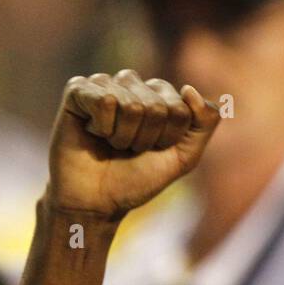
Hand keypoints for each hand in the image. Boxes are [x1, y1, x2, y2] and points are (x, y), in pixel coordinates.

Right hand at [47, 69, 220, 218]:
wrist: (97, 201)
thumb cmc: (138, 178)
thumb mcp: (184, 157)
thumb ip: (204, 123)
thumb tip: (189, 89)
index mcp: (160, 94)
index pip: (182, 108)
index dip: (169, 138)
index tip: (153, 150)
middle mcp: (133, 83)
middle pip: (158, 107)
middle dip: (146, 139)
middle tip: (129, 149)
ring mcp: (105, 83)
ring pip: (132, 105)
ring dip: (124, 136)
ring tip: (111, 142)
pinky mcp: (78, 89)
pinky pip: (106, 101)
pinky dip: (103, 128)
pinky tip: (92, 132)